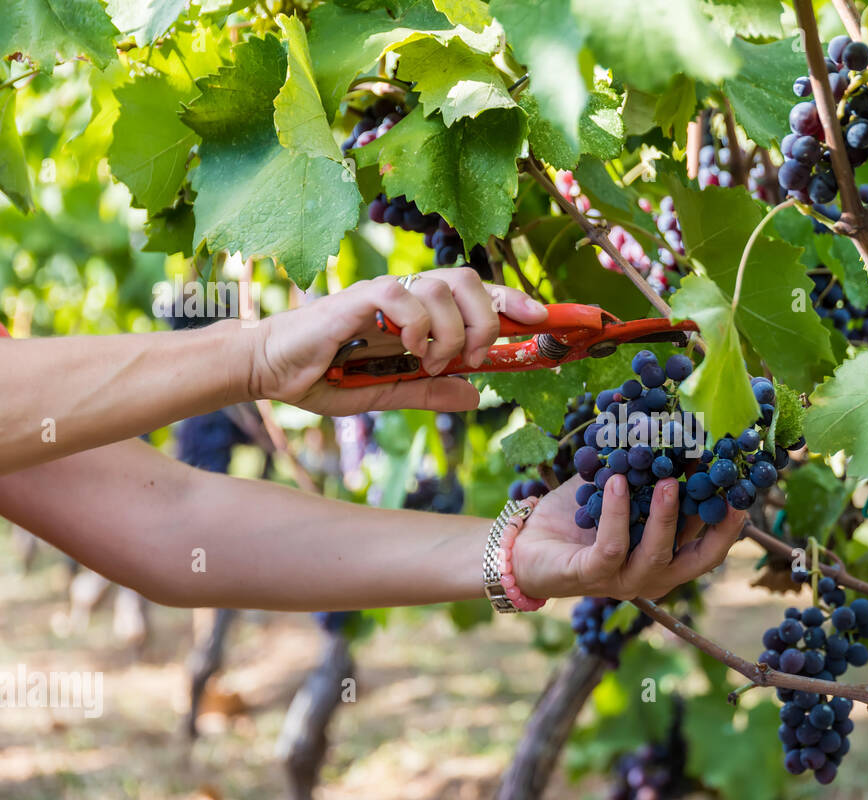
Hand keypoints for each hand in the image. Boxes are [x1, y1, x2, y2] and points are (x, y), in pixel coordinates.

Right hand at [245, 269, 548, 415]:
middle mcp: (405, 296)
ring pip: (444, 287)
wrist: (269, 371)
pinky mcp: (358, 297)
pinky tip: (410, 351)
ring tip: (435, 361)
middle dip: (488, 319)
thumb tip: (476, 397)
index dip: (512, 301)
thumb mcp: (389, 392)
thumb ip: (430, 391)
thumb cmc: (325, 376)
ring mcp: (383, 293)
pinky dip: (420, 325)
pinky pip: (405, 296)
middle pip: (470, 279)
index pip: (475, 294)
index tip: (543, 318)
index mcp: (417, 314)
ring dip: (454, 330)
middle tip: (475, 357)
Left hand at [511, 474, 745, 600]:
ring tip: (670, 480)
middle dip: (718, 529)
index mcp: (665, 558)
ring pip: (657, 554)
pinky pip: (612, 546)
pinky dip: (618, 512)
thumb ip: (649, 475)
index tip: (744, 488)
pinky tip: (618, 481)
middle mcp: (651, 576)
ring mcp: (622, 581)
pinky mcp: (590, 576)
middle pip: (699, 562)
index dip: (730, 522)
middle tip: (727, 492)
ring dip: (666, 515)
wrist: (523, 544)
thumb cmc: (576, 517)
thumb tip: (677, 430)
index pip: (709, 546)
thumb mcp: (621, 493)